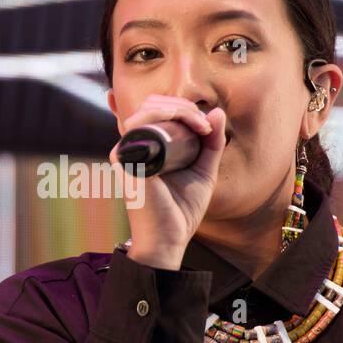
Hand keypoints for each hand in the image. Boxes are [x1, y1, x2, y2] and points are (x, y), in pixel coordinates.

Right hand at [108, 95, 226, 269]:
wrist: (169, 239)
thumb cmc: (181, 210)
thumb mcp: (203, 170)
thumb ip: (211, 142)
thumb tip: (217, 111)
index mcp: (146, 147)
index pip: (158, 110)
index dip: (184, 108)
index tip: (208, 125)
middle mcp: (132, 145)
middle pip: (152, 103)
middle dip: (184, 106)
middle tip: (206, 125)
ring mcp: (126, 150)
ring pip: (149, 108)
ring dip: (181, 109)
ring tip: (202, 126)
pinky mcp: (125, 157)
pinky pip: (142, 123)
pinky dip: (170, 115)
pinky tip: (193, 127)